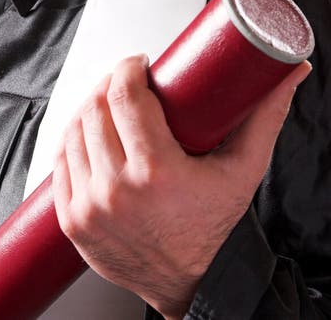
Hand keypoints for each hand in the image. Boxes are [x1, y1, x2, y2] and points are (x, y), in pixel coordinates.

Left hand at [52, 54, 310, 319]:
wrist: (190, 282)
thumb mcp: (243, 170)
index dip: (127, 69)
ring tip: (110, 106)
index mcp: (155, 172)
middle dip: (110, 85)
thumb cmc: (213, 227)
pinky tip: (90, 134)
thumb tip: (288, 74)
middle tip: (126, 82)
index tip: (138, 65)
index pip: (124, 96)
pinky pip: (60, 161)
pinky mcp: (73, 219)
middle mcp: (116, 190)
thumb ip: (263, 117)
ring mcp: (90, 207)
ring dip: (89, 109)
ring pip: (73, 130)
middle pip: (95, 108)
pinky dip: (72, 140)